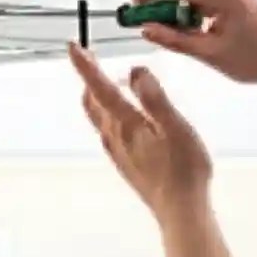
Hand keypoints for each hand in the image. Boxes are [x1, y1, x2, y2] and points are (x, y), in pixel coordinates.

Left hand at [68, 43, 212, 224]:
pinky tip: (123, 114)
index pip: (99, 87)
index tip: (73, 46)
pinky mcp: (123, 160)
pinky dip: (108, 112)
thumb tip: (134, 71)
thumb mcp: (176, 128)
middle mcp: (113, 135)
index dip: (84, 65)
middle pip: (93, 99)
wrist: (179, 210)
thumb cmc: (183, 170)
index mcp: (125, 123)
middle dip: (90, 76)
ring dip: (98, 94)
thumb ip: (154, 98)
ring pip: (98, 115)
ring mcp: (116, 149)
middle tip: (90, 56)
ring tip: (108, 80)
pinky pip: (107, 129)